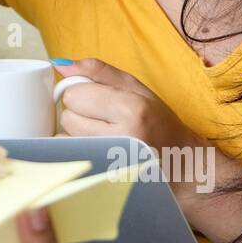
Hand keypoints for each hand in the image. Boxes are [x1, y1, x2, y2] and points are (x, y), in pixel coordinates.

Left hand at [53, 58, 208, 194]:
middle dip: (79, 113)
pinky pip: (70, 155)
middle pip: (67, 116)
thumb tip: (61, 65)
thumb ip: (97, 71)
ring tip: (103, 134)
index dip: (81, 93)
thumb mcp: (135, 88)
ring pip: (65, 136)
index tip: (96, 98)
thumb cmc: (158, 123)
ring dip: (77, 132)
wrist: (180, 164)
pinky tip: (98, 148)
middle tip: (103, 117)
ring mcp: (110, 161)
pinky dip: (77, 149)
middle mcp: (120, 138)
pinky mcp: (101, 177)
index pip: (74, 95)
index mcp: (131, 109)